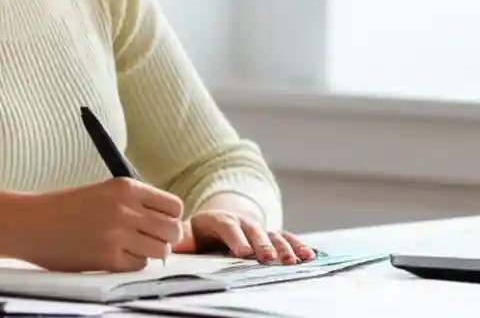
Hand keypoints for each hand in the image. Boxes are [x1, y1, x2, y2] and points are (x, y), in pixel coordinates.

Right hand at [12, 178, 183, 272]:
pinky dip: (132, 265)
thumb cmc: (64, 209)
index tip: (163, 225)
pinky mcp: (107, 258)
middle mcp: (126, 208)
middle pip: (173, 230)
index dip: (172, 218)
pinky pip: (139, 266)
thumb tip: (166, 221)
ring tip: (134, 250)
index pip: (174, 205)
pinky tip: (117, 257)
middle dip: (167, 239)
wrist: (29, 222)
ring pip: (160, 250)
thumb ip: (134, 202)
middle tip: (153, 242)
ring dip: (151, 253)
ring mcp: (117, 234)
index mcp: (126, 187)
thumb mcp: (104, 192)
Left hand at [174, 209, 315, 264]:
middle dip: (263, 245)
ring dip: (284, 247)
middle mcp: (243, 222)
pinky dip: (299, 246)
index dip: (235, 238)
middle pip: (254, 232)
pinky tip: (310, 256)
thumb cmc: (201, 232)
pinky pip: (288, 239)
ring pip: (274, 235)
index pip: (227, 226)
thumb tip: (169, 246)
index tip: (242, 253)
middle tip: (269, 258)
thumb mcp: (189, 233)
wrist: (221, 219)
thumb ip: (183, 240)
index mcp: (218, 220)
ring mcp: (260, 227)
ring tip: (292, 261)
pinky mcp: (273, 235)